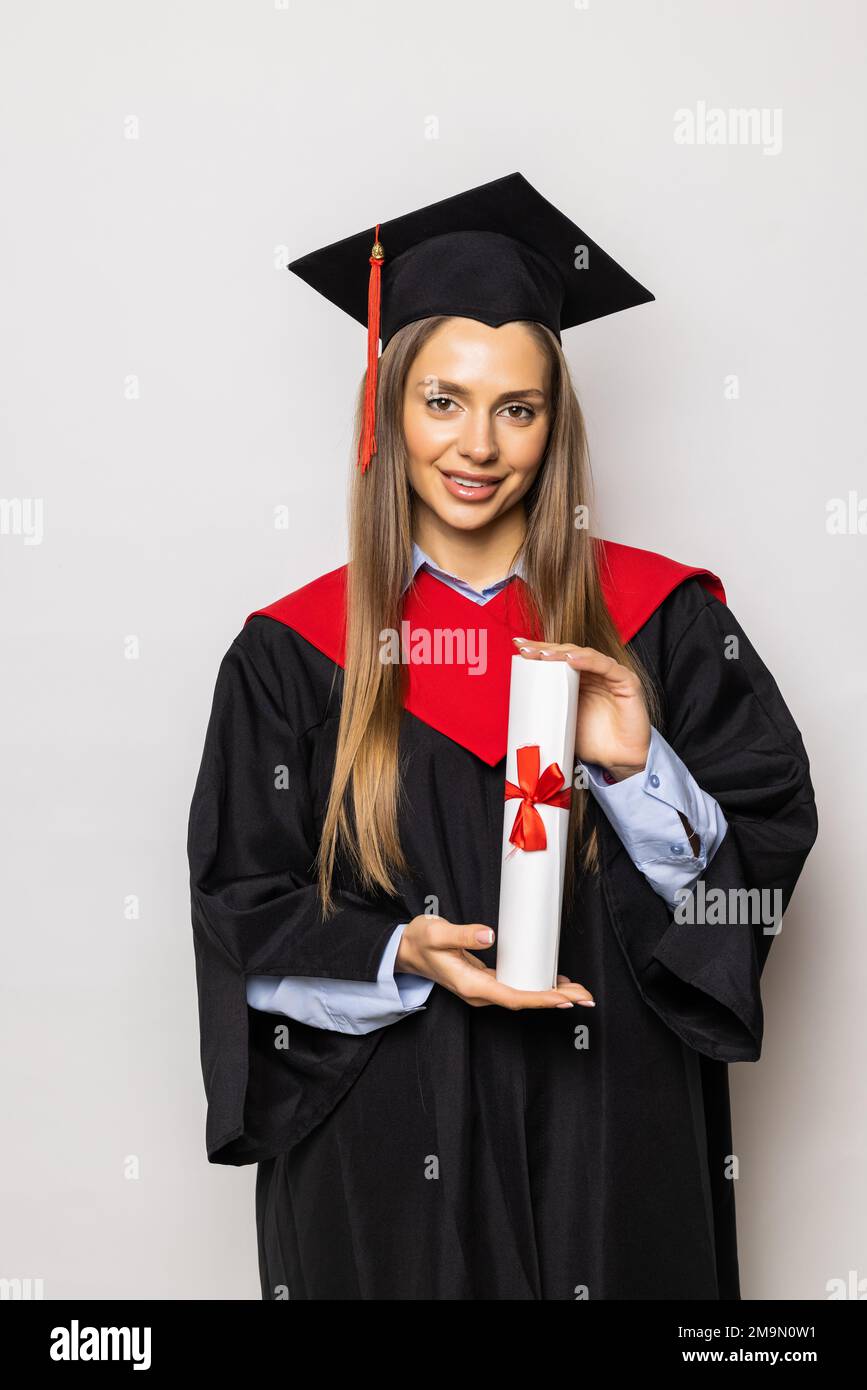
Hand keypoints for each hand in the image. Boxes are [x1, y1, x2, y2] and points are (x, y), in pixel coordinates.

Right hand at [396, 916, 594, 1009]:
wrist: (405, 950)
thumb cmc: (419, 941)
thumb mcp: (436, 932)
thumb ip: (462, 935)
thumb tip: (489, 936)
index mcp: (470, 985)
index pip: (513, 996)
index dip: (540, 998)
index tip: (565, 999)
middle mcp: (479, 993)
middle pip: (524, 1000)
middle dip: (556, 999)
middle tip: (587, 997)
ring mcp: (483, 989)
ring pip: (523, 996)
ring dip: (551, 995)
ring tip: (579, 992)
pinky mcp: (486, 982)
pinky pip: (517, 988)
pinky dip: (537, 987)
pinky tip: (554, 983)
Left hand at [512, 637, 650, 777]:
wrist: (620, 761)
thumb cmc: (593, 742)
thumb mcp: (562, 723)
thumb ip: (548, 710)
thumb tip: (518, 707)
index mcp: (578, 679)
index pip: (556, 658)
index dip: (538, 650)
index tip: (518, 647)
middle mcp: (594, 673)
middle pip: (568, 652)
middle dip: (545, 649)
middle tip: (525, 650)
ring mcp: (610, 675)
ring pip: (585, 654)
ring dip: (563, 653)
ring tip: (544, 656)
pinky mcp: (626, 681)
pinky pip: (606, 667)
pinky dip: (589, 661)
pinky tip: (572, 659)